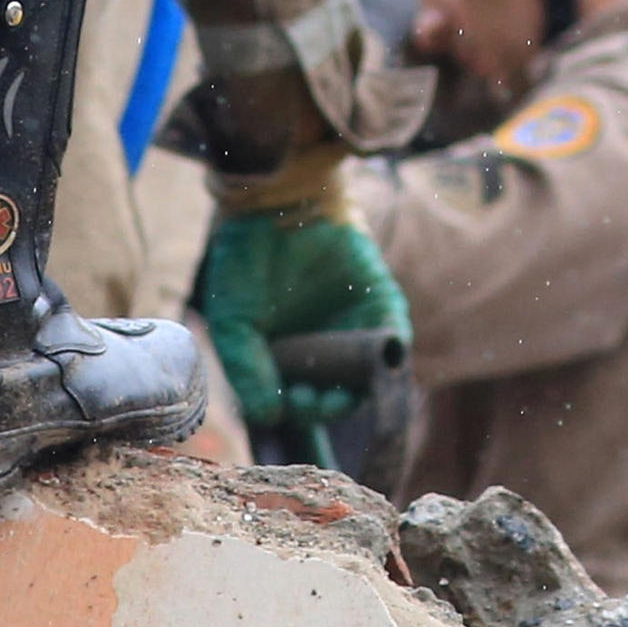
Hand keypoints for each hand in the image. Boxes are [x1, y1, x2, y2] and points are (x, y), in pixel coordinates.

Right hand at [192, 198, 409, 437]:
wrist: (274, 208)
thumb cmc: (245, 265)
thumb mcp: (234, 324)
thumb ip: (247, 371)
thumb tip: (268, 418)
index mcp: (287, 357)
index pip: (302, 402)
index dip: (300, 411)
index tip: (291, 404)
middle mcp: (323, 347)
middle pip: (337, 395)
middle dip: (328, 407)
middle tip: (319, 402)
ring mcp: (353, 328)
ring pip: (368, 376)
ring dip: (359, 393)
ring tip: (342, 396)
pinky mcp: (380, 305)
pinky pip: (394, 339)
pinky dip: (388, 356)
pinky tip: (372, 366)